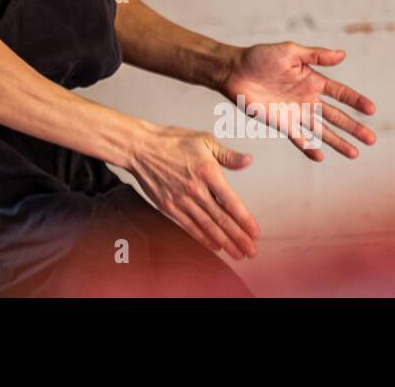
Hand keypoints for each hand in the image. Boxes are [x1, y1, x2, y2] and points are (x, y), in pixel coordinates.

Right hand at [128, 125, 259, 259]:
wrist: (140, 148)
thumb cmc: (170, 142)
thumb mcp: (204, 140)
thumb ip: (227, 155)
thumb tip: (247, 161)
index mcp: (208, 172)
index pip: (231, 202)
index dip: (245, 220)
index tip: (254, 231)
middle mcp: (196, 190)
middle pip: (222, 219)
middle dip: (239, 238)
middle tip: (251, 251)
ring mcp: (181, 200)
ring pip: (207, 226)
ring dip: (225, 242)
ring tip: (237, 253)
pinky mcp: (169, 207)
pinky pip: (189, 226)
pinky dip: (203, 238)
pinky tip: (214, 246)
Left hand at [221, 41, 375, 161]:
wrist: (233, 71)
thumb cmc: (260, 57)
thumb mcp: (290, 52)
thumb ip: (316, 55)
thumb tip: (343, 54)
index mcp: (312, 80)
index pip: (340, 93)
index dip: (356, 101)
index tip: (371, 110)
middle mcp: (307, 98)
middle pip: (336, 116)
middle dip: (353, 127)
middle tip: (371, 140)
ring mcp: (295, 113)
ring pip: (322, 130)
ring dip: (338, 142)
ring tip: (355, 154)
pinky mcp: (281, 123)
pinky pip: (298, 138)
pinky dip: (308, 147)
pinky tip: (320, 156)